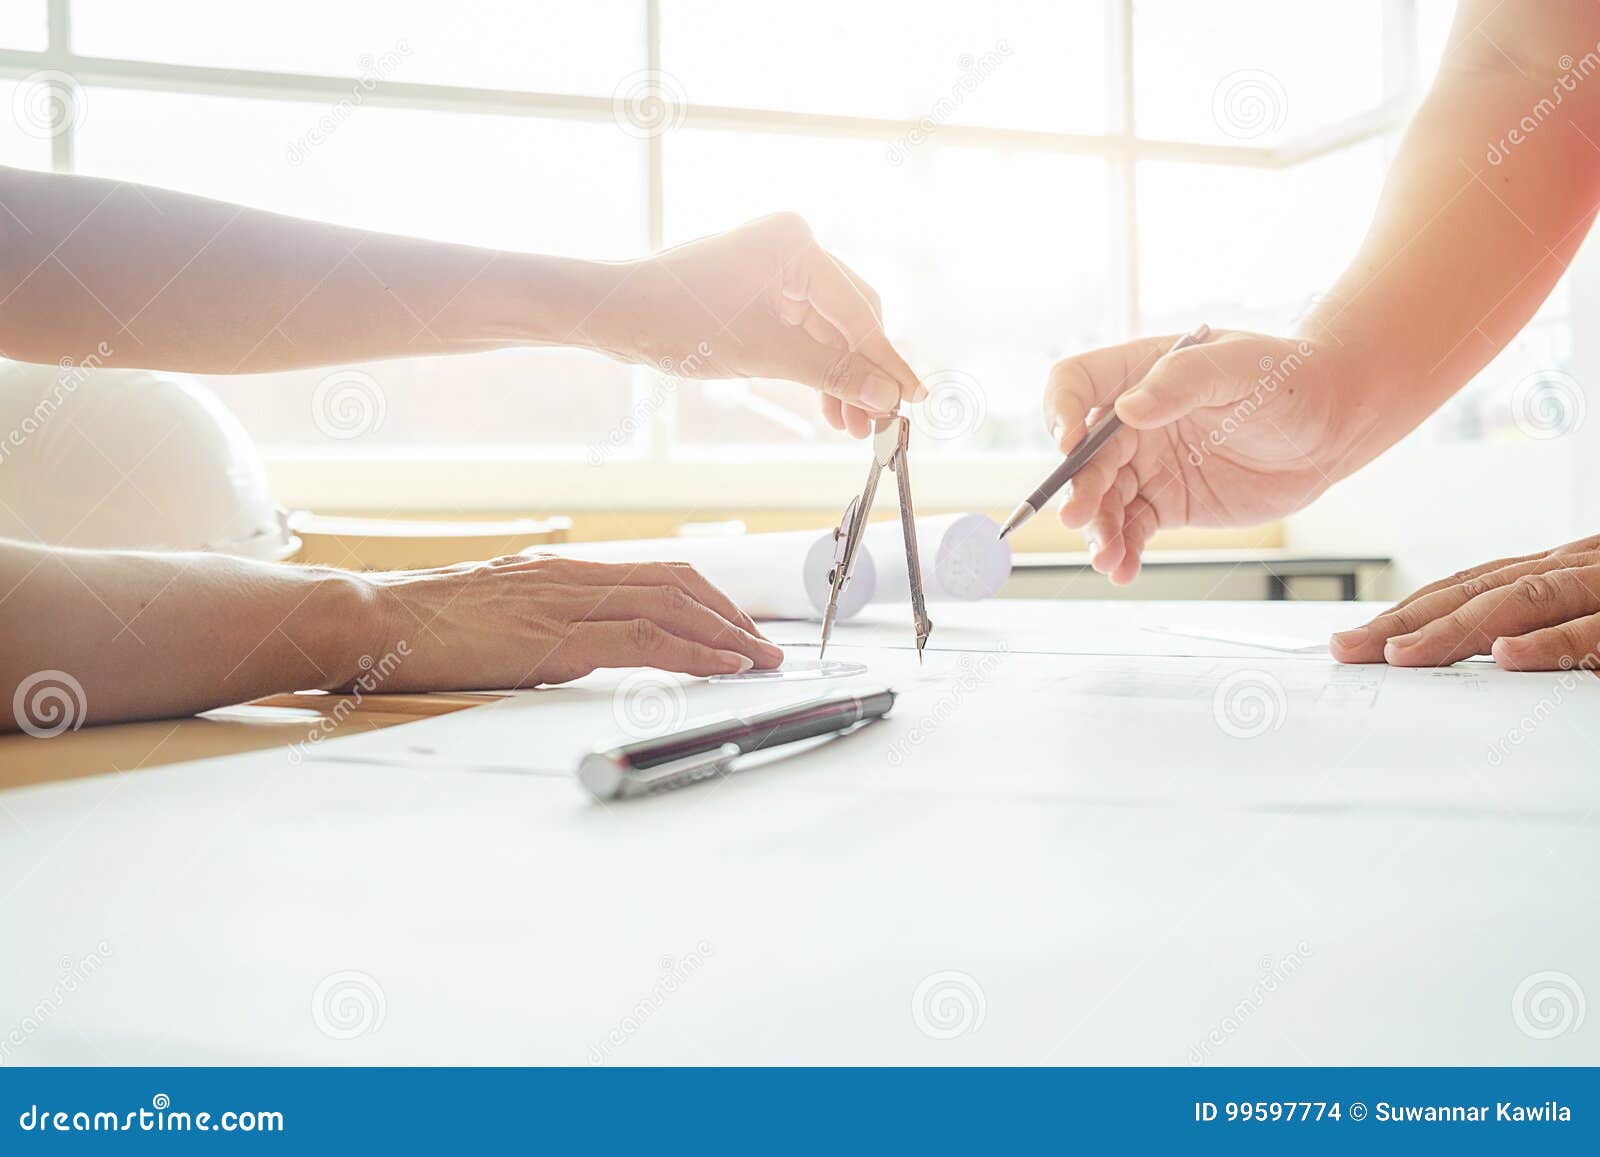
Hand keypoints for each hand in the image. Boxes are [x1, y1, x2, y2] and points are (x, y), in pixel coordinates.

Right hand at [352, 555, 784, 690]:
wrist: (373, 619)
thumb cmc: (423, 626)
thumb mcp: (499, 618)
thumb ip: (544, 626)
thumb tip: (578, 648)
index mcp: (563, 573)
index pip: (658, 575)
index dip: (709, 599)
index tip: (740, 627)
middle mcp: (574, 577)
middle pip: (679, 583)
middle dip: (732, 616)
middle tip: (768, 646)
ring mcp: (566, 601)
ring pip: (672, 607)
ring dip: (728, 635)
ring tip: (762, 660)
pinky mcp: (556, 636)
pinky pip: (644, 640)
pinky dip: (693, 651)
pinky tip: (723, 666)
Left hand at [590, 213, 922, 437]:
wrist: (618, 315)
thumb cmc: (681, 321)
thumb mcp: (766, 354)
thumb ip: (832, 373)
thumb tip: (886, 397)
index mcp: (797, 245)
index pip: (858, 311)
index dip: (887, 361)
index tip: (915, 397)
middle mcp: (793, 247)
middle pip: (851, 318)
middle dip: (864, 373)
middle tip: (880, 421)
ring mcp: (778, 267)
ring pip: (829, 330)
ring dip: (841, 378)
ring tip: (852, 426)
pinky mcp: (763, 290)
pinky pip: (804, 331)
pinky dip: (815, 367)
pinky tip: (829, 406)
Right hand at [1042, 331, 1370, 581]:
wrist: (1331, 426)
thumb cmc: (1289, 380)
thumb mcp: (1240, 367)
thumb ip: (1182, 380)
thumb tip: (1128, 409)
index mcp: (1139, 374)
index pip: (1075, 382)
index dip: (1061, 409)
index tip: (1067, 443)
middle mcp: (1132, 422)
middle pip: (1083, 455)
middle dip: (1077, 487)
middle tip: (1078, 517)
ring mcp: (1146, 465)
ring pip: (1102, 500)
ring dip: (1097, 530)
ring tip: (1106, 558)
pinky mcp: (1166, 504)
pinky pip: (1132, 530)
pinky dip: (1123, 551)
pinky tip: (1123, 570)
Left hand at [1330, 534, 1599, 669]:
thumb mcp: (1592, 609)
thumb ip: (1546, 625)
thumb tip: (1487, 656)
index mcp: (1558, 569)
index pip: (1469, 586)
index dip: (1409, 610)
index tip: (1358, 639)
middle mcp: (1573, 567)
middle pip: (1475, 591)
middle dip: (1404, 620)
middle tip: (1348, 649)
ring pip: (1521, 599)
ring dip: (1455, 627)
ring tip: (1401, 653)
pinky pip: (1590, 627)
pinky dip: (1547, 642)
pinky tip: (1505, 655)